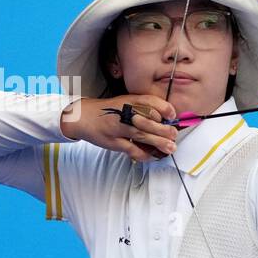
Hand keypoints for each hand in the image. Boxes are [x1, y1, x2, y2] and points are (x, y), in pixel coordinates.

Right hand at [61, 95, 179, 161]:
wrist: (83, 117)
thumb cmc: (108, 111)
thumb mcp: (124, 103)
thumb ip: (141, 108)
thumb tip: (164, 119)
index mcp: (128, 100)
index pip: (150, 101)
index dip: (164, 108)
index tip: (172, 115)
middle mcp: (124, 112)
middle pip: (149, 120)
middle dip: (164, 129)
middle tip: (174, 135)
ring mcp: (118, 127)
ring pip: (142, 135)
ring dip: (159, 143)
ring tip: (170, 148)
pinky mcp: (113, 141)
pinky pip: (132, 149)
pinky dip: (144, 154)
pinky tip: (152, 156)